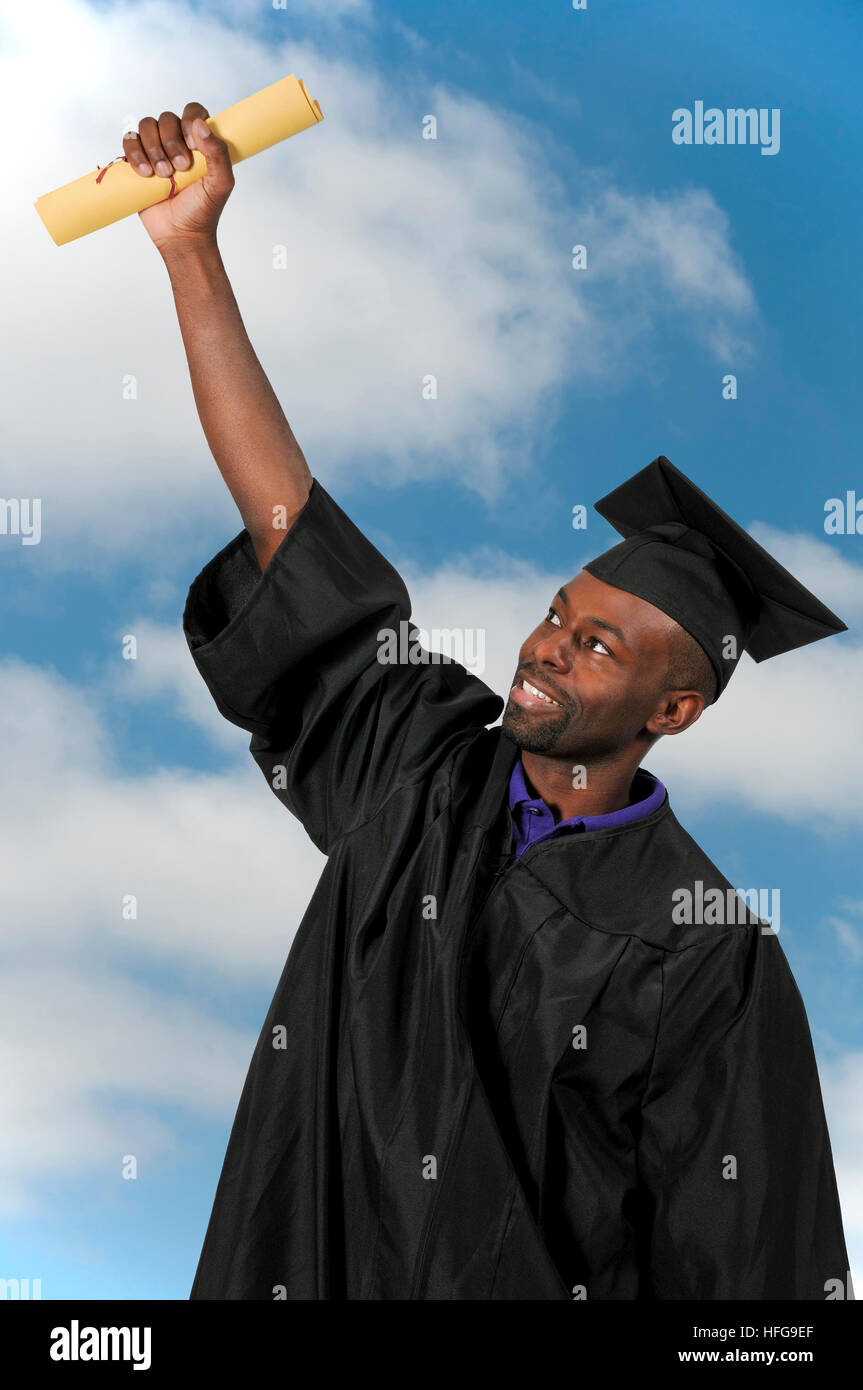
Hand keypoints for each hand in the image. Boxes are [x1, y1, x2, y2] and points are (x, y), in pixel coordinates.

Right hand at [123, 102, 234, 251]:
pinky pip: (129, 141)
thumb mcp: (221, 184)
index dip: (189, 120)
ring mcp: (156, 151)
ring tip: (162, 175)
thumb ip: (219, 153)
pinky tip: (145, 173)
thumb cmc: (204, 211)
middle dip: (170, 142)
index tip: (192, 145)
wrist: (181, 236)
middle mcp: (177, 142)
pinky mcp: (138, 162)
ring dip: (153, 149)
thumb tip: (200, 125)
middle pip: (166, 118)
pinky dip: (134, 153)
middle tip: (180, 169)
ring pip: (146, 126)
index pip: (193, 111)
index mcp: (200, 143)